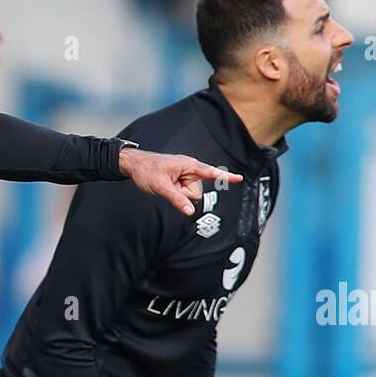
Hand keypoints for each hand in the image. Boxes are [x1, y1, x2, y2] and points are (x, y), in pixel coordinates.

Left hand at [118, 147, 242, 216]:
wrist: (135, 165)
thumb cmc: (147, 171)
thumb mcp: (161, 186)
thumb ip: (177, 199)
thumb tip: (190, 212)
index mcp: (188, 165)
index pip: (211, 172)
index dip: (226, 177)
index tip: (240, 178)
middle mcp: (190, 170)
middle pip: (196, 192)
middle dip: (183, 194)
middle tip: (168, 186)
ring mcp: (185, 176)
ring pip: (189, 196)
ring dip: (178, 194)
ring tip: (165, 184)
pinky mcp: (181, 181)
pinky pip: (184, 194)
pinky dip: (177, 194)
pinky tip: (167, 186)